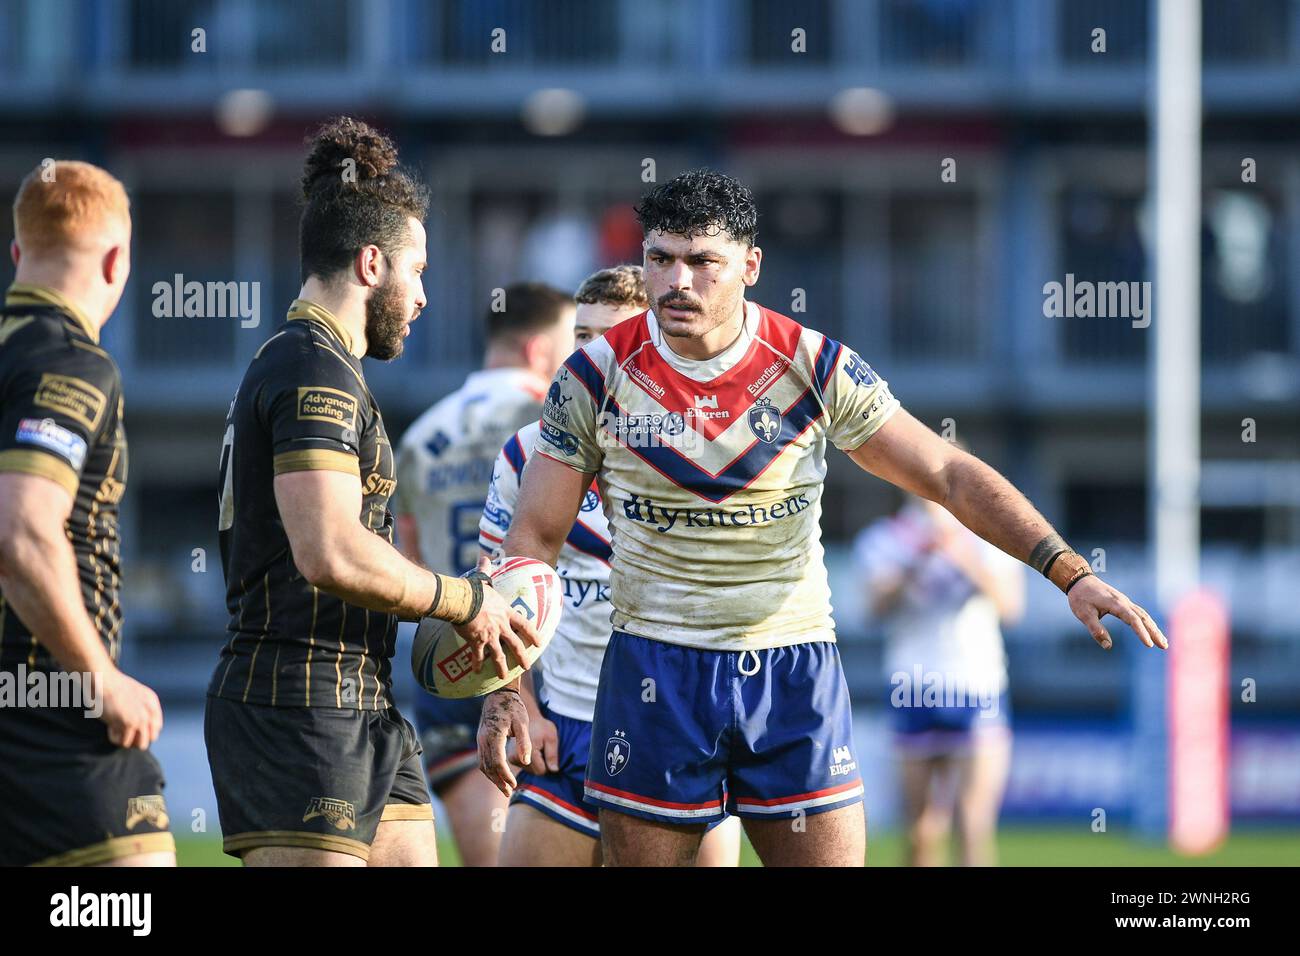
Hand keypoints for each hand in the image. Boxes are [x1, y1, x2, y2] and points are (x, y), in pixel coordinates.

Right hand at [99, 668, 162, 748]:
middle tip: (121, 730)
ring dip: (127, 740)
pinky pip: (124, 742)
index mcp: (152, 703)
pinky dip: (114, 738)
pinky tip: (109, 726)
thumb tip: (137, 727)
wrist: (103, 680)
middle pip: (151, 738)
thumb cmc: (110, 686)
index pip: (156, 727)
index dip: (143, 731)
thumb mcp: (133, 694)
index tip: (129, 727)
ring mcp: (141, 719)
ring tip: (115, 728)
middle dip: (136, 738)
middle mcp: (150, 712)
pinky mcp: (130, 724)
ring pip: (140, 745)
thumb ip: (139, 707)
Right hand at [452, 558, 542, 680]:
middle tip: (528, 666)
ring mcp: (490, 635)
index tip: (539, 642)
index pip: (524, 625)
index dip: (532, 634)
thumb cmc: (472, 589)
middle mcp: (500, 626)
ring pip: (499, 654)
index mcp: (505, 612)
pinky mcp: (477, 641)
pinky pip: (478, 656)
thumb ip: (486, 570)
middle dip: (522, 656)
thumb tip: (486, 558)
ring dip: (502, 667)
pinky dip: (477, 664)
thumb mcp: (482, 579)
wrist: (462, 601)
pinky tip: (477, 672)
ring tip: (505, 677)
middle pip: (515, 644)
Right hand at [477, 689, 531, 797]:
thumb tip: (526, 762)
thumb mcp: (522, 722)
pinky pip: (481, 759)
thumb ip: (524, 742)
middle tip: (509, 792)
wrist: (498, 693)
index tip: (515, 785)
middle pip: (488, 767)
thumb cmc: (513, 707)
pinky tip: (498, 775)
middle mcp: (483, 739)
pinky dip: (489, 770)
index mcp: (494, 735)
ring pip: (483, 765)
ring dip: (493, 778)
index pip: (497, 762)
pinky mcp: (480, 740)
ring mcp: (479, 740)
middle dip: (499, 781)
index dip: (505, 776)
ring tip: (504, 788)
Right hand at [516, 712, 559, 776]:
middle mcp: (516, 757)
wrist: (525, 717)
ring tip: (534, 747)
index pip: (541, 771)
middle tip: (540, 747)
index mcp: (528, 752)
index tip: (546, 749)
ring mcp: (511, 759)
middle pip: (534, 772)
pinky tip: (528, 750)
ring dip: (534, 764)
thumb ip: (552, 754)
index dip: (547, 764)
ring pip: (529, 771)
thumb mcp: (551, 737)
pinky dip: (529, 761)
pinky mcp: (510, 759)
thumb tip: (553, 771)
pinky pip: (524, 767)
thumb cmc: (540, 726)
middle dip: (540, 764)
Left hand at [1067, 575, 1168, 650]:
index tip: (1149, 645)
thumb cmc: (1080, 597)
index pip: (1133, 620)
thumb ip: (1096, 630)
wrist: (1079, 580)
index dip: (1141, 632)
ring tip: (1163, 642)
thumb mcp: (1084, 614)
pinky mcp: (1123, 602)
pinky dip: (1147, 622)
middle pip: (1143, 618)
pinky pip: (1139, 613)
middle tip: (1164, 646)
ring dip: (1154, 628)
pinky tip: (1152, 630)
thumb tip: (1108, 647)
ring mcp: (1125, 601)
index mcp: (1115, 604)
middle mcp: (1124, 602)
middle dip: (1154, 632)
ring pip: (1144, 615)